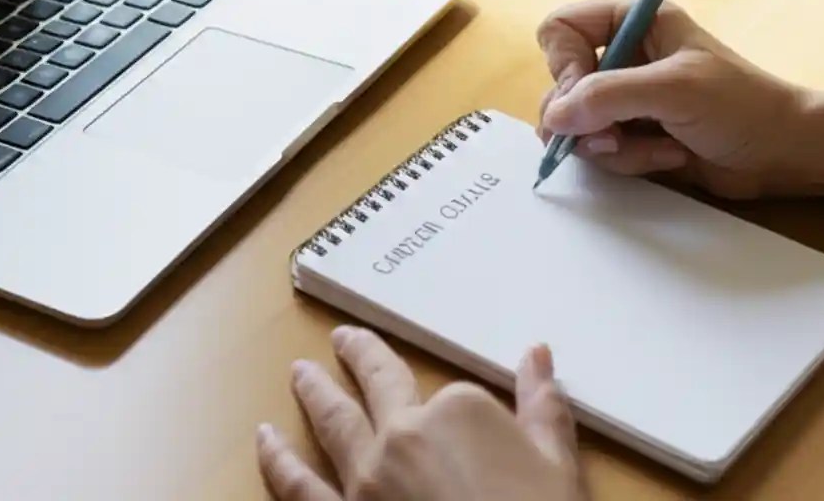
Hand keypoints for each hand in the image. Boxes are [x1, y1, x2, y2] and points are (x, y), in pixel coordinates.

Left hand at [257, 327, 586, 500]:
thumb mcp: (558, 466)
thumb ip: (543, 407)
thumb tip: (538, 355)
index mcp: (459, 411)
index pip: (455, 395)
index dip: (465, 411)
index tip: (475, 423)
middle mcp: (404, 434)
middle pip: (377, 384)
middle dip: (358, 356)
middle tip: (341, 338)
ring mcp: (365, 478)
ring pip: (332, 422)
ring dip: (313, 392)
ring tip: (299, 372)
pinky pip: (298, 486)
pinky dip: (277, 460)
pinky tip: (264, 440)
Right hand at [537, 0, 808, 198]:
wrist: (783, 153)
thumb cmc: (742, 106)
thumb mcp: (674, 90)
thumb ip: (609, 97)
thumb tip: (554, 117)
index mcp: (635, 22)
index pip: (561, 29)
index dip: (563, 65)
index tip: (583, 98)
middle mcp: (625, 56)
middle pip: (562, 84)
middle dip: (587, 118)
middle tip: (615, 137)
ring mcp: (628, 98)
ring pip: (577, 125)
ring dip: (613, 146)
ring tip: (658, 148)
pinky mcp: (634, 134)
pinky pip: (601, 150)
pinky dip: (629, 161)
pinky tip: (669, 157)